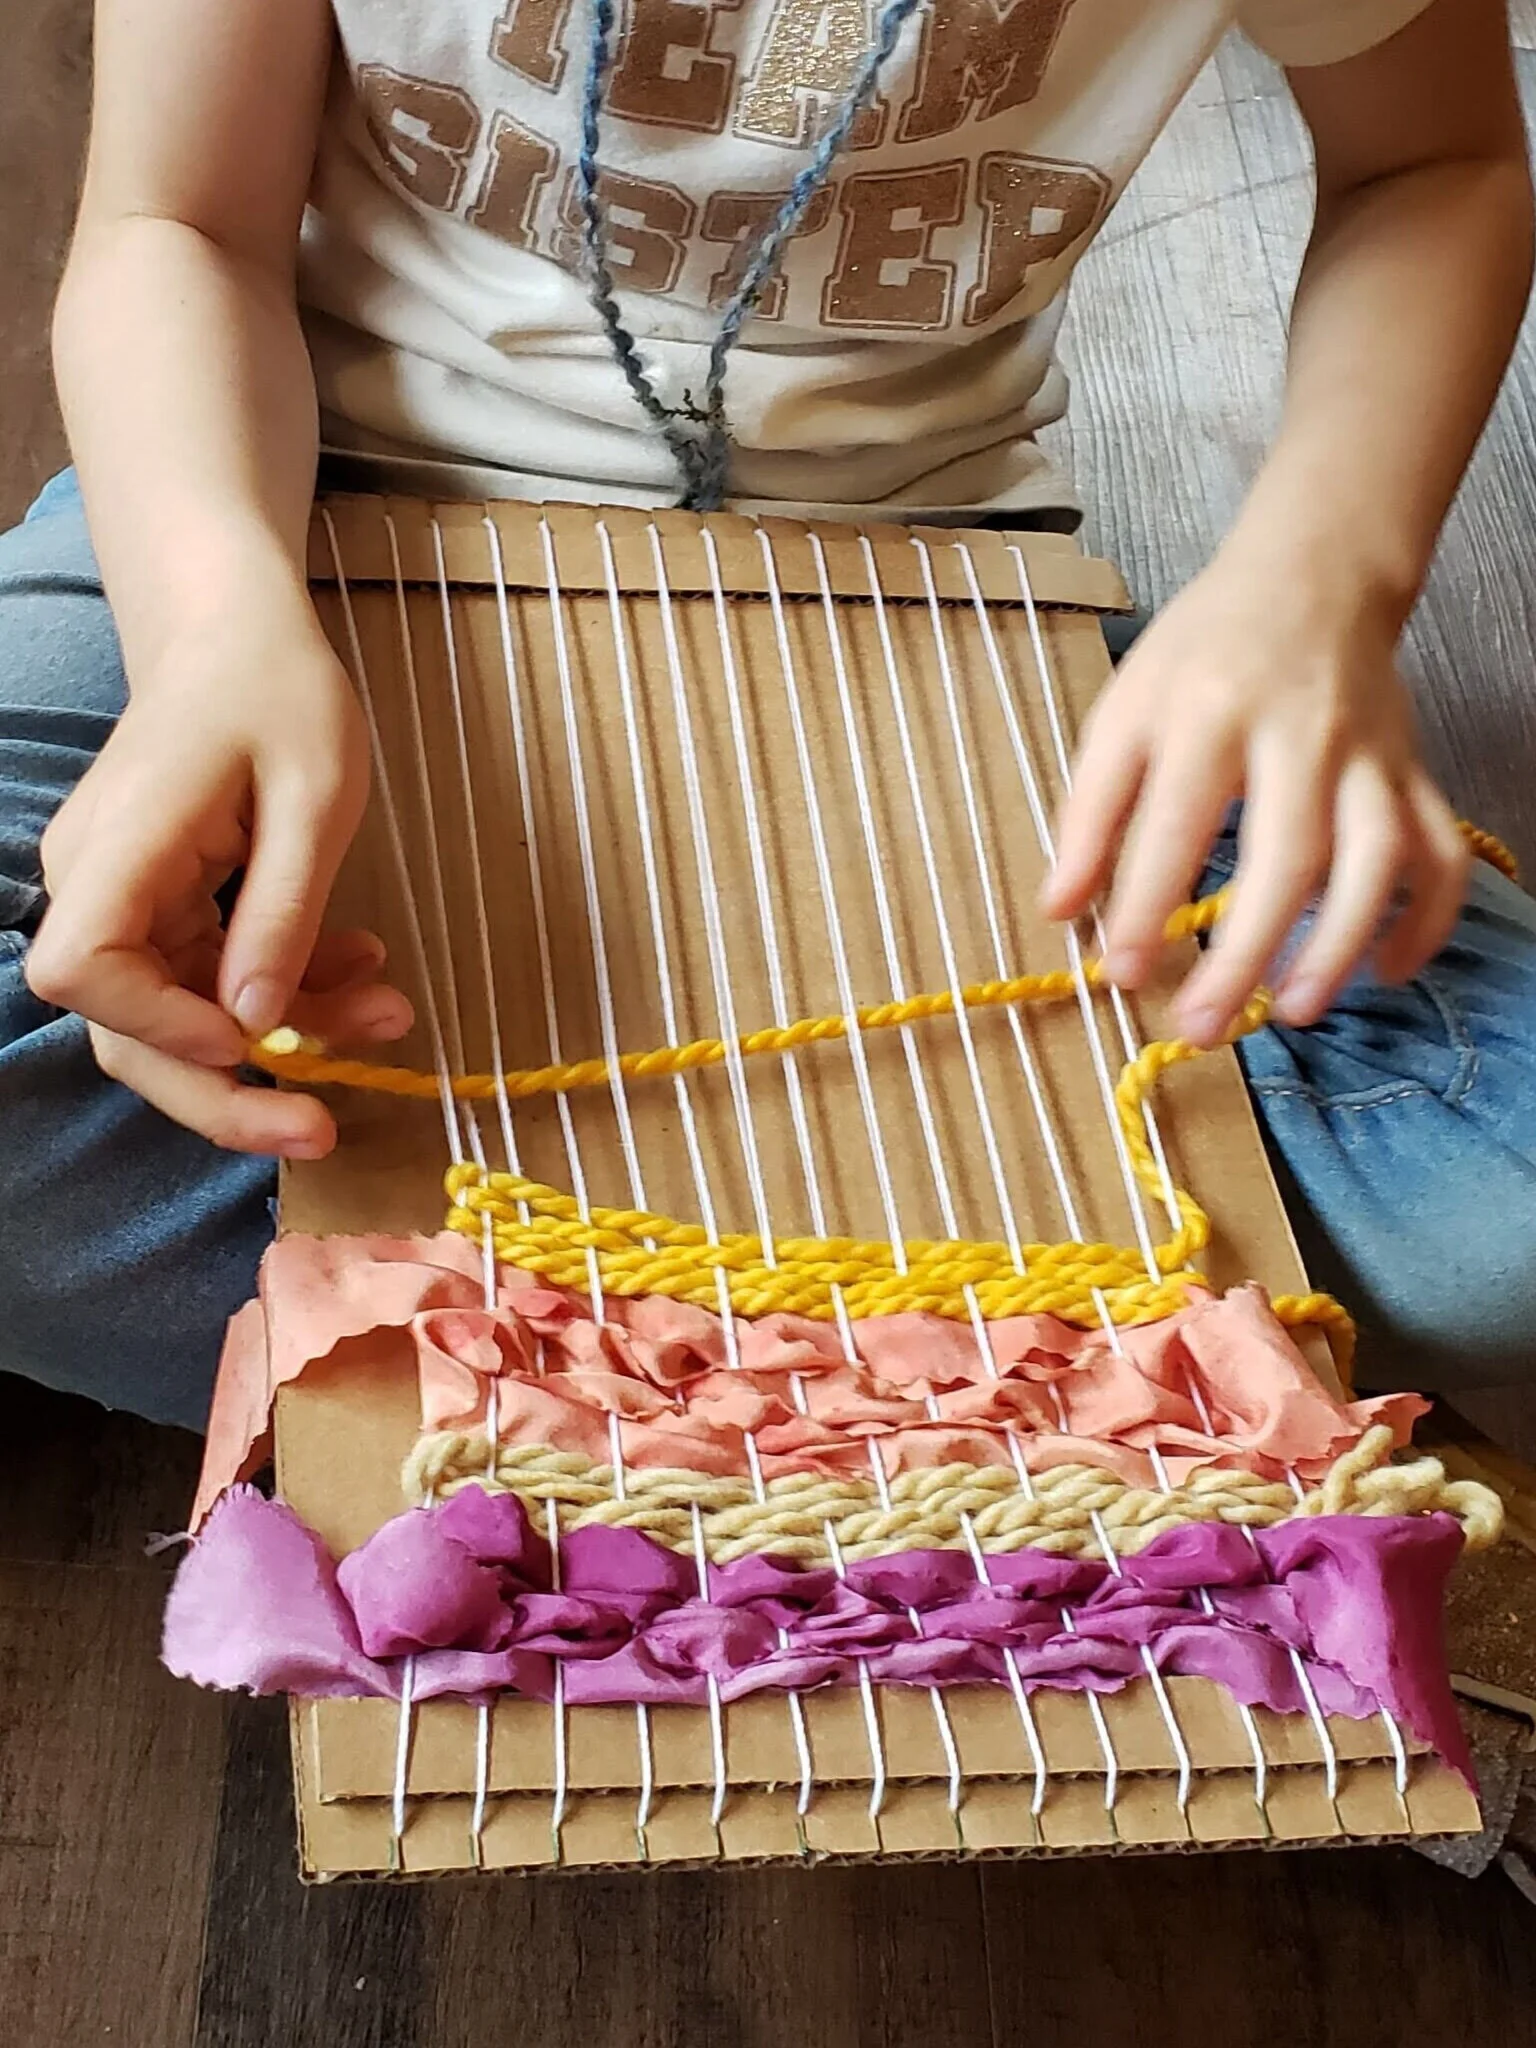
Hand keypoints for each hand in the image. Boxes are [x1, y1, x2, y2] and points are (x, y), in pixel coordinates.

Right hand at [25, 614, 411, 1155]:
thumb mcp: (315, 799)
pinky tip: (362, 970)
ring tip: (388, 1017)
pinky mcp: (164, 912)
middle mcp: (99, 886)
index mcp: (120, 846)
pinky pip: (215, 981)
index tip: (246, 1037)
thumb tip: (256, 1028)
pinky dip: (288, 992)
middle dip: (227, 1095)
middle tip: (325, 1128)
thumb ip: (284, 912)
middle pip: (127, 1032)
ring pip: (184, 1019)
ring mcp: (126, 904)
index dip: (157, 1024)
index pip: (83, 968)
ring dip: (286, 1039)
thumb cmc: (280, 694)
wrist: (240, 638)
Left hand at [1039, 558, 1468, 1046]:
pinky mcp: (1412, 772)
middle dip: (1246, 951)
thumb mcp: (1124, 710)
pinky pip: (1440, 851)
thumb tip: (1060, 910)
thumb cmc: (1203, 653)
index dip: (1146, 904)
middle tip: (1203, 1025)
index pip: (1177, 821)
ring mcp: (1368, 755)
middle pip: (1288, 853)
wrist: (1311, 576)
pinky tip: (1386, 970)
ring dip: (1341, 943)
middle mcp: (1301, 734)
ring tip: (1294, 1010)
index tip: (1120, 974)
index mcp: (1212, 712)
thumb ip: (1090, 811)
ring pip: (1377, 857)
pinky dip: (1426, 918)